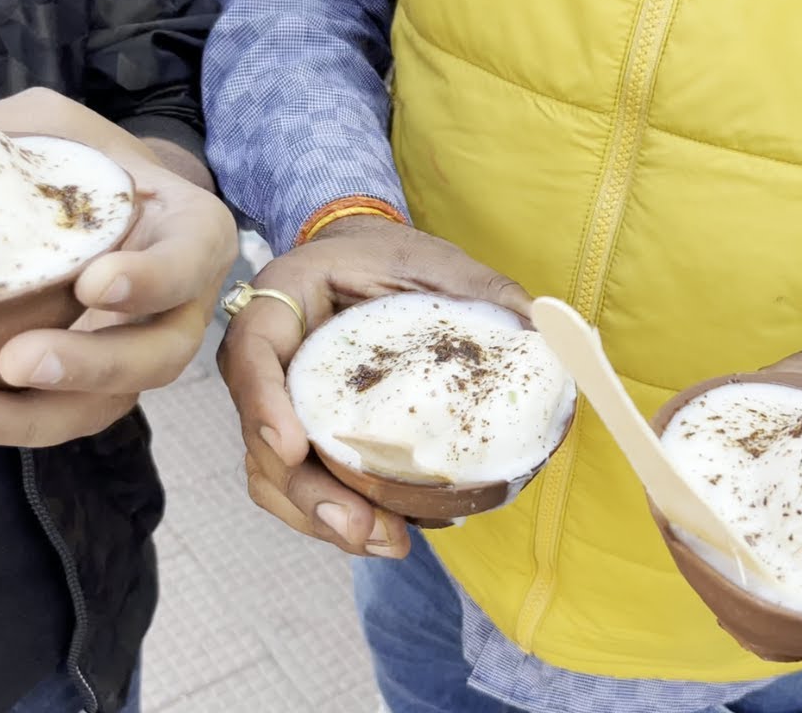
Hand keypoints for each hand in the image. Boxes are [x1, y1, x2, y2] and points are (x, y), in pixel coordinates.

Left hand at [0, 87, 237, 446]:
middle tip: (19, 360)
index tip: (91, 283)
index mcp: (190, 234)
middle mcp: (179, 306)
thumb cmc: (92, 163)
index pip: (189, 263)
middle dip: (89, 367)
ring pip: (106, 405)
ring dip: (26, 417)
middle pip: (157, 358)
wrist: (110, 201)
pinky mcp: (91, 385)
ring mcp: (137, 352)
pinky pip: (57, 416)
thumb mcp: (60, 128)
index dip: (151, 281)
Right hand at [217, 214, 529, 557]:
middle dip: (307, 492)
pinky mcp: (298, 437)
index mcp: (282, 301)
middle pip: (260, 437)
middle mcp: (265, 359)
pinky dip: (333, 516)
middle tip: (361, 525)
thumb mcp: (439, 264)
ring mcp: (275, 405)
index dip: (264, 406)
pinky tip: (386, 531)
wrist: (368, 267)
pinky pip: (299, 486)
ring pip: (273, 476)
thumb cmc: (396, 260)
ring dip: (321, 518)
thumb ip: (487, 293)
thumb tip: (549, 335)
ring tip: (385, 540)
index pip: (252, 354)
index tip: (293, 448)